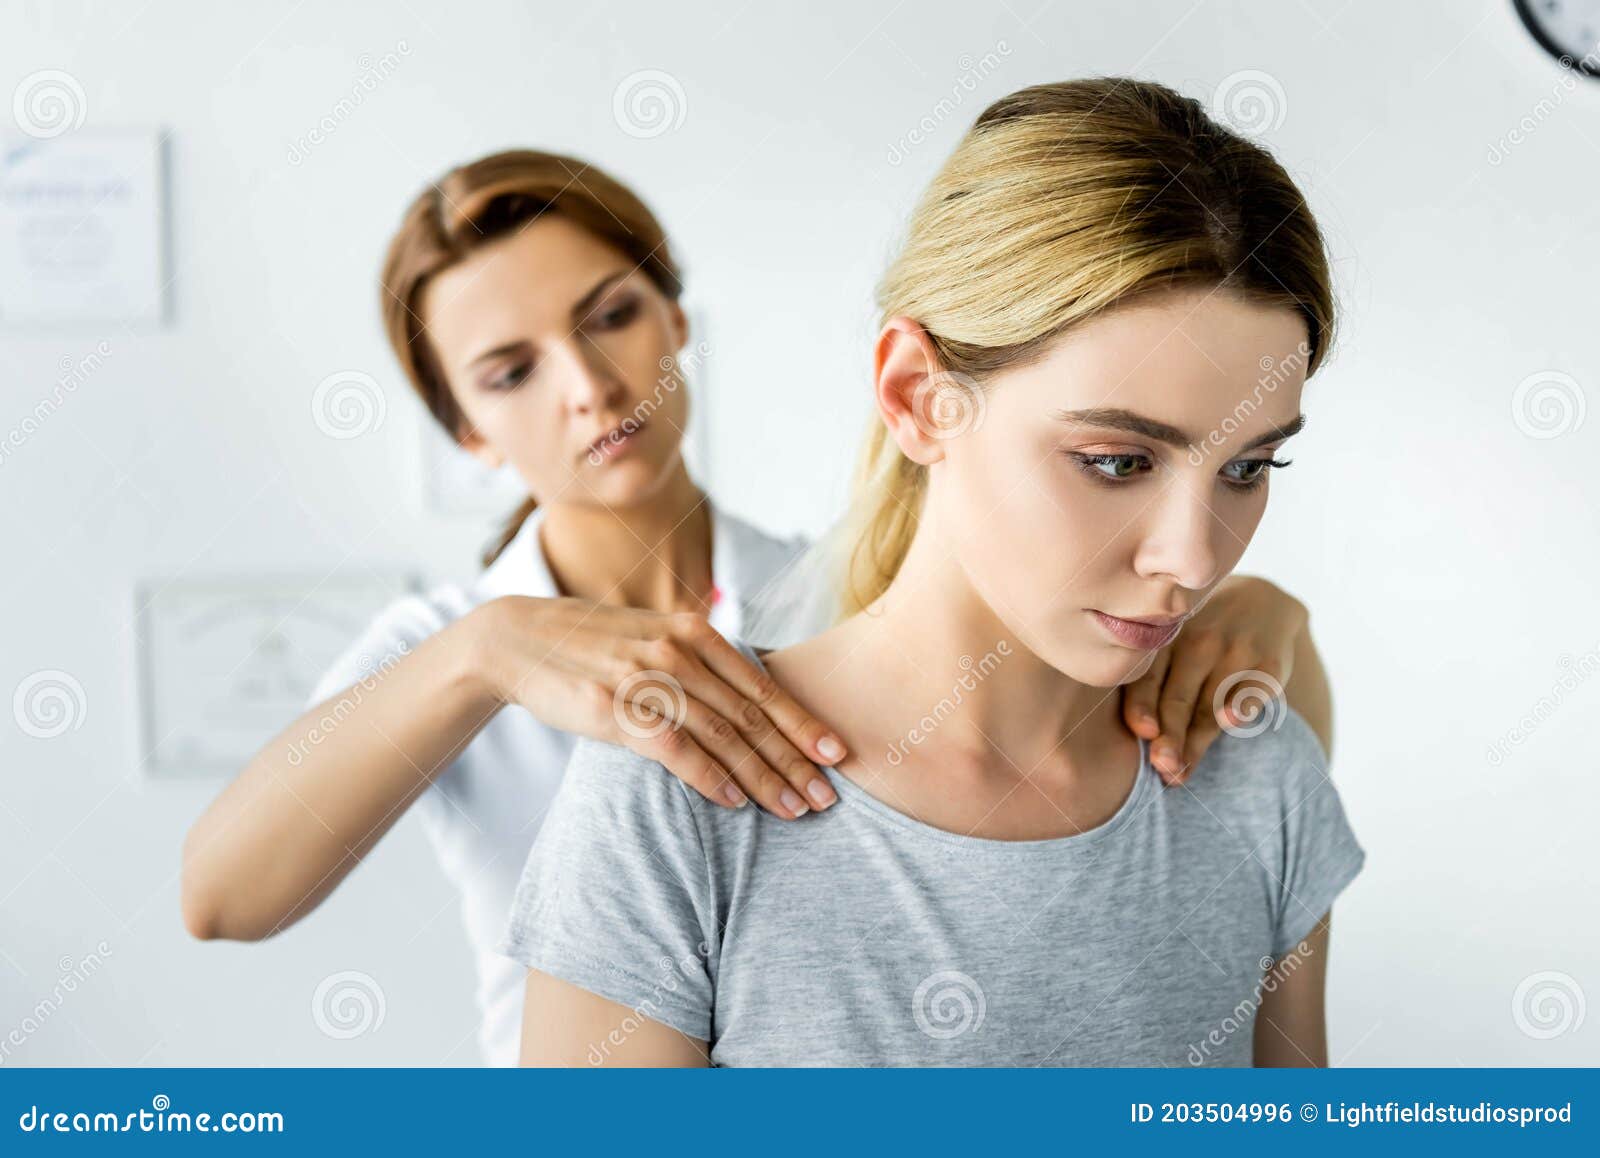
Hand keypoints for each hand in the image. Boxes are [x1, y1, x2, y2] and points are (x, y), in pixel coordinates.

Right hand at [473, 596, 843, 818]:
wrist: (520, 640)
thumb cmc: (594, 644)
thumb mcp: (653, 635)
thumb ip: (699, 658)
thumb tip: (748, 693)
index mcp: (695, 631)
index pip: (762, 685)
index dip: (803, 722)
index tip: (837, 753)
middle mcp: (678, 652)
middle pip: (751, 715)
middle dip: (795, 759)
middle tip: (828, 796)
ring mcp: (648, 679)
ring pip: (723, 736)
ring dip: (764, 777)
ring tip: (794, 809)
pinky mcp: (616, 710)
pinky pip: (677, 750)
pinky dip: (711, 778)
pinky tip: (735, 803)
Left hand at [1120, 576, 1306, 784]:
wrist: (1262, 602)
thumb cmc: (1203, 639)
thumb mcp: (1177, 649)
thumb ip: (1156, 687)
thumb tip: (1140, 744)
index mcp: (1167, 641)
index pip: (1149, 679)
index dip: (1143, 706)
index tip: (1143, 733)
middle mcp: (1199, 643)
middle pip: (1178, 698)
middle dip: (1169, 737)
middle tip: (1162, 768)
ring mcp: (1235, 652)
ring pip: (1210, 704)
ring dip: (1196, 740)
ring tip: (1181, 772)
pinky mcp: (1268, 664)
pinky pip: (1252, 689)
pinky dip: (1242, 703)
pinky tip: (1230, 721)